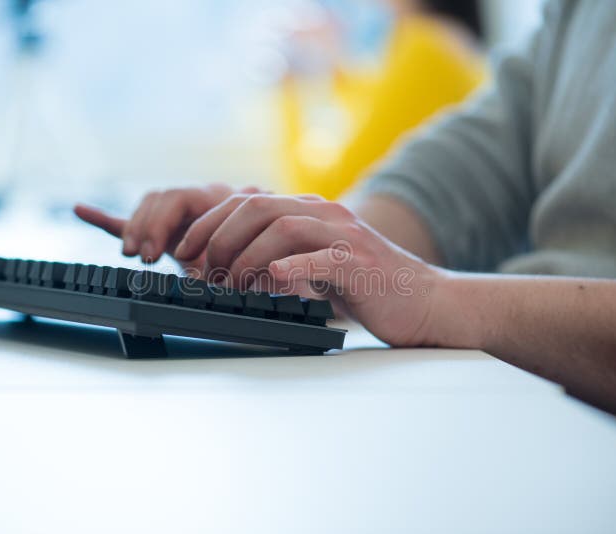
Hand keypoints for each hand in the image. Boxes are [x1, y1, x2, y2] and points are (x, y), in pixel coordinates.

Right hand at [74, 184, 262, 269]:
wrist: (274, 254)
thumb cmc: (268, 258)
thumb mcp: (259, 257)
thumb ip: (246, 254)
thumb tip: (229, 260)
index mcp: (223, 200)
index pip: (181, 198)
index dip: (163, 224)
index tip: (158, 255)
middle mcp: (202, 199)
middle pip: (162, 198)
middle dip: (147, 227)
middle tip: (142, 258)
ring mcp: (184, 213)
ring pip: (149, 205)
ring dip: (135, 228)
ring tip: (130, 253)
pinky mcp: (167, 229)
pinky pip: (134, 218)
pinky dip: (106, 217)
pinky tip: (80, 209)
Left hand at [173, 194, 443, 345]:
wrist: (428, 302)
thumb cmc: (370, 289)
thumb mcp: (320, 265)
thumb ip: (286, 257)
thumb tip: (236, 269)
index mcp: (313, 212)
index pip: (249, 202)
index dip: (211, 223)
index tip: (187, 251)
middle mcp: (327, 215)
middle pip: (259, 207)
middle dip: (220, 237)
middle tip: (203, 270)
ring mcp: (346, 236)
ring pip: (283, 227)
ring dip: (246, 256)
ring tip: (230, 285)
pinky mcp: (362, 264)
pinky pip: (322, 257)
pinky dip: (292, 265)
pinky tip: (272, 278)